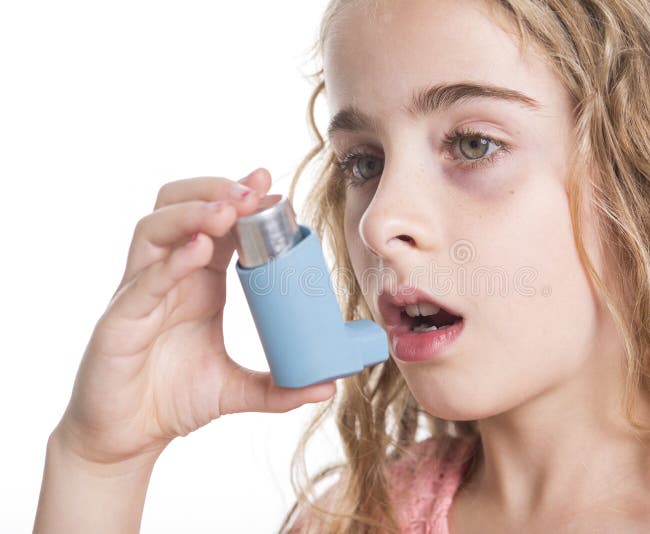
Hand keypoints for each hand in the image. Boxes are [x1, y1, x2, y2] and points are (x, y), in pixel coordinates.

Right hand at [54, 168, 335, 465]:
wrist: (126, 440)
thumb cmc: (172, 401)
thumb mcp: (235, 389)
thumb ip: (279, 388)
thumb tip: (329, 387)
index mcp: (197, 282)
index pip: (217, 225)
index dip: (241, 201)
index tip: (272, 187)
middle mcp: (166, 277)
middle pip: (179, 209)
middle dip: (215, 192)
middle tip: (252, 191)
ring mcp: (139, 295)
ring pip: (154, 231)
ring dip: (192, 213)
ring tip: (228, 210)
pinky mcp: (119, 323)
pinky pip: (142, 283)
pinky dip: (170, 263)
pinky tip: (198, 250)